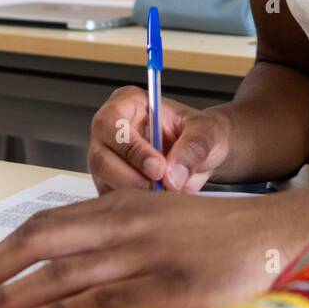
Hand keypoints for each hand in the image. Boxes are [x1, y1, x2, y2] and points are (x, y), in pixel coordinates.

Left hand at [0, 186, 308, 307]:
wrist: (279, 234)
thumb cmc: (220, 233)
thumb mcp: (162, 219)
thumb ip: (117, 233)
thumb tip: (63, 262)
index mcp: (124, 203)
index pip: (44, 223)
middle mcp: (128, 223)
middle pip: (39, 244)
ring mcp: (146, 254)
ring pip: (59, 274)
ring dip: (5, 298)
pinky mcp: (166, 286)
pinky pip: (97, 300)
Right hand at [88, 85, 232, 192]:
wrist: (206, 154)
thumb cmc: (201, 133)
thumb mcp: (207, 131)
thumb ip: (193, 148)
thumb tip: (173, 174)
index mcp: (127, 103)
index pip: (112, 124)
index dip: (132, 148)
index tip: (159, 167)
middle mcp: (110, 131)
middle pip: (101, 158)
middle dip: (133, 177)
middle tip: (163, 186)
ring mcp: (106, 159)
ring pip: (106, 183)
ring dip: (137, 193)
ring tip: (167, 192)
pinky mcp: (110, 184)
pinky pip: (114, 199)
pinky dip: (136, 204)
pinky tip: (159, 199)